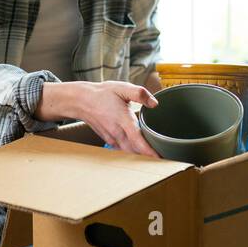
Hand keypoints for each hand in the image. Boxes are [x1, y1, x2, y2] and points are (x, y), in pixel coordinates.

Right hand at [39, 80, 161, 155]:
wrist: (81, 101)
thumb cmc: (102, 94)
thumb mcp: (122, 88)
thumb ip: (139, 93)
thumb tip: (155, 103)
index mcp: (123, 120)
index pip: (138, 141)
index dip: (150, 152)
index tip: (161, 158)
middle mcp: (118, 133)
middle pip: (136, 151)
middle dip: (150, 157)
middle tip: (166, 158)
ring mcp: (112, 138)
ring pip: (129, 152)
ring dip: (141, 156)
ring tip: (156, 157)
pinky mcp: (109, 140)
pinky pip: (123, 149)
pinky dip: (133, 152)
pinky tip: (141, 150)